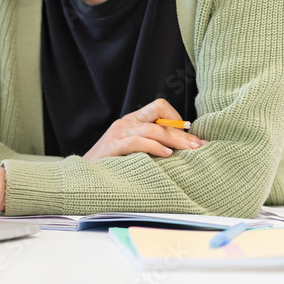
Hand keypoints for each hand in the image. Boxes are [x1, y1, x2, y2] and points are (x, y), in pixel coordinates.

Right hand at [83, 98, 207, 161]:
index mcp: (132, 120)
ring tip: (190, 150)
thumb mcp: (135, 150)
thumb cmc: (113, 165)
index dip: (176, 118)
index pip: (159, 106)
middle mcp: (126, 123)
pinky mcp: (113, 147)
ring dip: (175, 140)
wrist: (84, 176)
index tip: (190, 136)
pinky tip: (167, 154)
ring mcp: (118, 133)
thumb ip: (152, 144)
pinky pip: (137, 142)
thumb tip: (184, 148)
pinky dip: (154, 147)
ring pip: (152, 129)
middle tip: (199, 145)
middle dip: (183, 133)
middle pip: (160, 119)